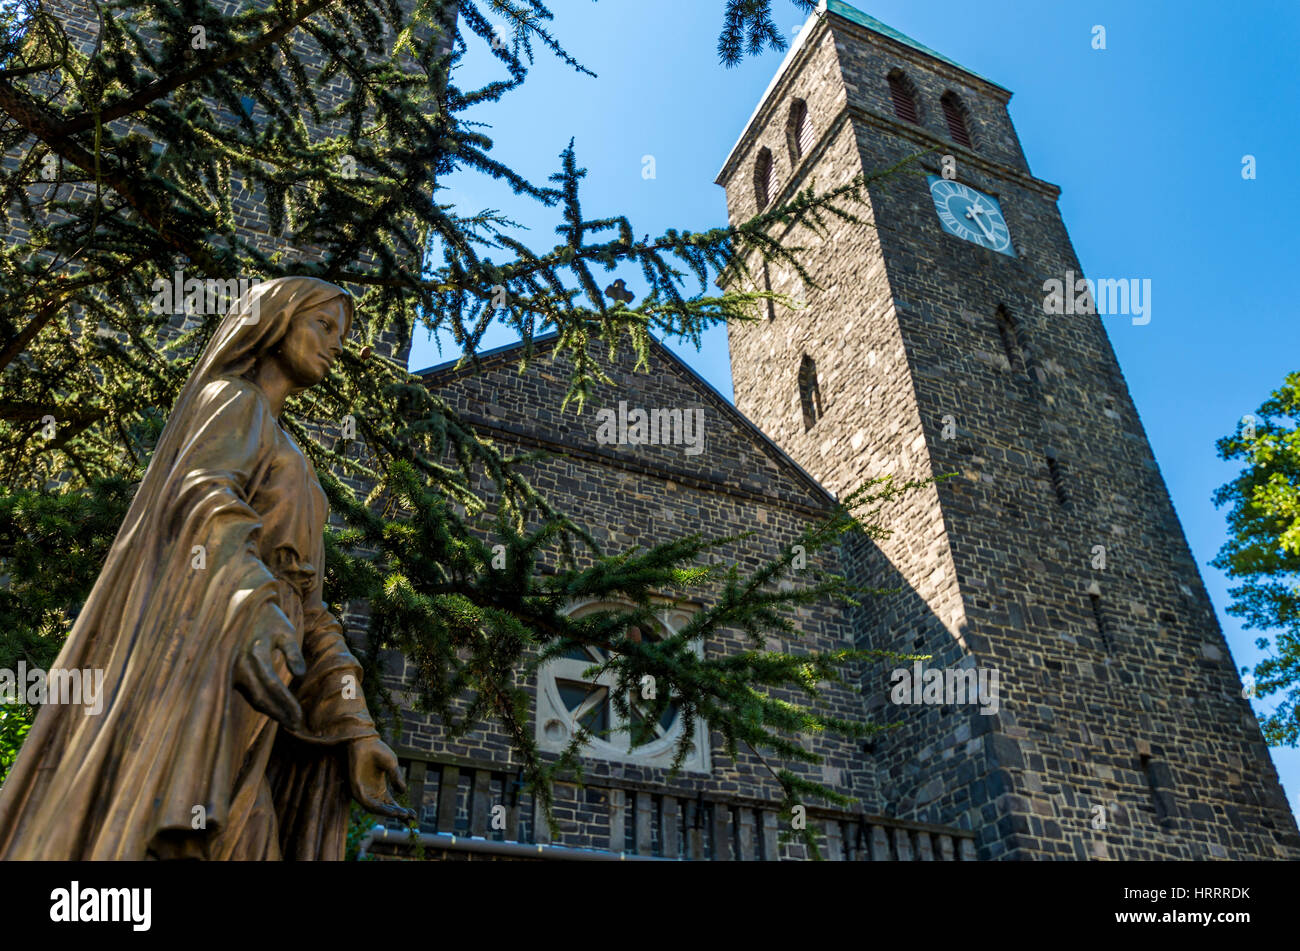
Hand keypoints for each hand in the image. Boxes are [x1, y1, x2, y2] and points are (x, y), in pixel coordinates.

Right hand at [232, 603, 307, 732]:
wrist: (243, 607)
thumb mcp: (285, 630)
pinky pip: (248, 692)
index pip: (272, 684)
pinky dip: (262, 703)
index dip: (286, 703)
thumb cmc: (269, 618)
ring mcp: (233, 670)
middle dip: (280, 713)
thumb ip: (293, 652)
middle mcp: (240, 664)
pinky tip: (276, 710)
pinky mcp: (232, 673)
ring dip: (271, 712)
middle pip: (261, 696)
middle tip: (296, 725)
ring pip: (253, 698)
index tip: (300, 717)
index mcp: (254, 652)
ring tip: (289, 722)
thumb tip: (300, 675)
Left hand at [348, 736, 413, 820]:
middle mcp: (371, 793)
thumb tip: (403, 792)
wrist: (364, 741)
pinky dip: (376, 807)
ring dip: (387, 813)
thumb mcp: (391, 765)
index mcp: (380, 789)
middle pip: (384, 809)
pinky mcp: (355, 788)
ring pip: (375, 808)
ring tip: (400, 813)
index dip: (401, 811)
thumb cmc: (377, 751)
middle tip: (408, 817)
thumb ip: (396, 778)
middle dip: (396, 814)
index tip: (413, 815)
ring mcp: (363, 792)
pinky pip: (366, 802)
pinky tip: (387, 808)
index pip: (391, 805)